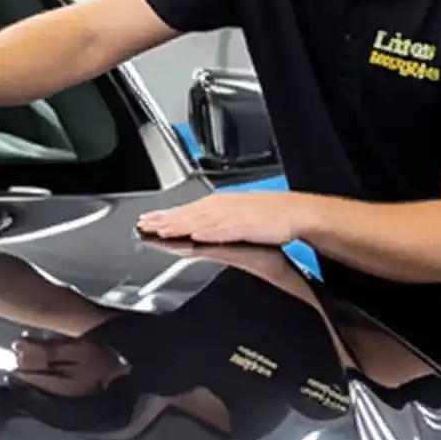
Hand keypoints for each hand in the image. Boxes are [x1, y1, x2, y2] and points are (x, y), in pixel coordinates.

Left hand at [136, 192, 313, 245]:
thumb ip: (214, 224)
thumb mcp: (236, 218)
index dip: (164, 215)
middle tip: (144, 225)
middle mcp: (223, 207)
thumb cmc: (269, 217)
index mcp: (220, 204)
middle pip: (188, 214)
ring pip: (202, 220)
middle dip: (164, 220)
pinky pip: (226, 229)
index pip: (186, 210)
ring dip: (181, 225)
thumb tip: (194, 230)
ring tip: (162, 230)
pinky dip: (210, 231)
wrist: (297, 213)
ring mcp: (235, 215)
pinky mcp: (248, 225)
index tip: (145, 221)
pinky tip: (196, 235)